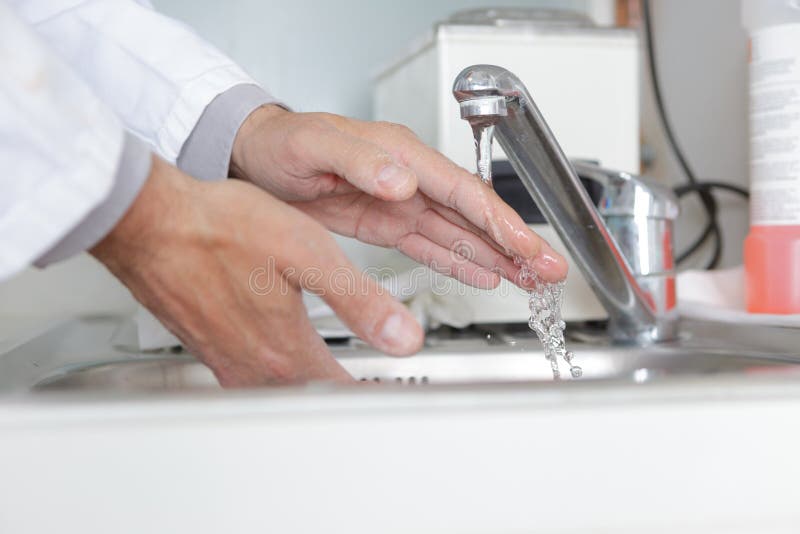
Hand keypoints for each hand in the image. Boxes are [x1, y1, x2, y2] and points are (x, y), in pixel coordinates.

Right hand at [92, 157, 422, 385]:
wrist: (149, 222)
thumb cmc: (219, 229)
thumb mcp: (307, 253)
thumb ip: (358, 300)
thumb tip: (403, 336)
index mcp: (285, 349)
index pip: (342, 391)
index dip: (372, 394)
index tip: (389, 393)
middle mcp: (253, 364)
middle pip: (310, 396)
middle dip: (341, 395)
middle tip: (366, 388)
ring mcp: (225, 358)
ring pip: (277, 390)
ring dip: (306, 389)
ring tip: (330, 378)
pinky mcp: (205, 344)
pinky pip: (246, 375)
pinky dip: (272, 375)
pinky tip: (275, 356)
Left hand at [231, 106, 567, 287]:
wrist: (254, 159)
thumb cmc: (282, 144)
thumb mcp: (314, 145)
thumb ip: (360, 161)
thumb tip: (404, 181)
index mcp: (402, 155)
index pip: (464, 193)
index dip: (500, 223)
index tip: (529, 248)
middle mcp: (409, 178)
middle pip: (474, 216)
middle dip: (515, 244)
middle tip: (552, 271)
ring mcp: (401, 203)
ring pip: (460, 234)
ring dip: (496, 258)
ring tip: (531, 280)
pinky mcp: (387, 224)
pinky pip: (432, 245)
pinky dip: (460, 262)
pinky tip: (484, 275)